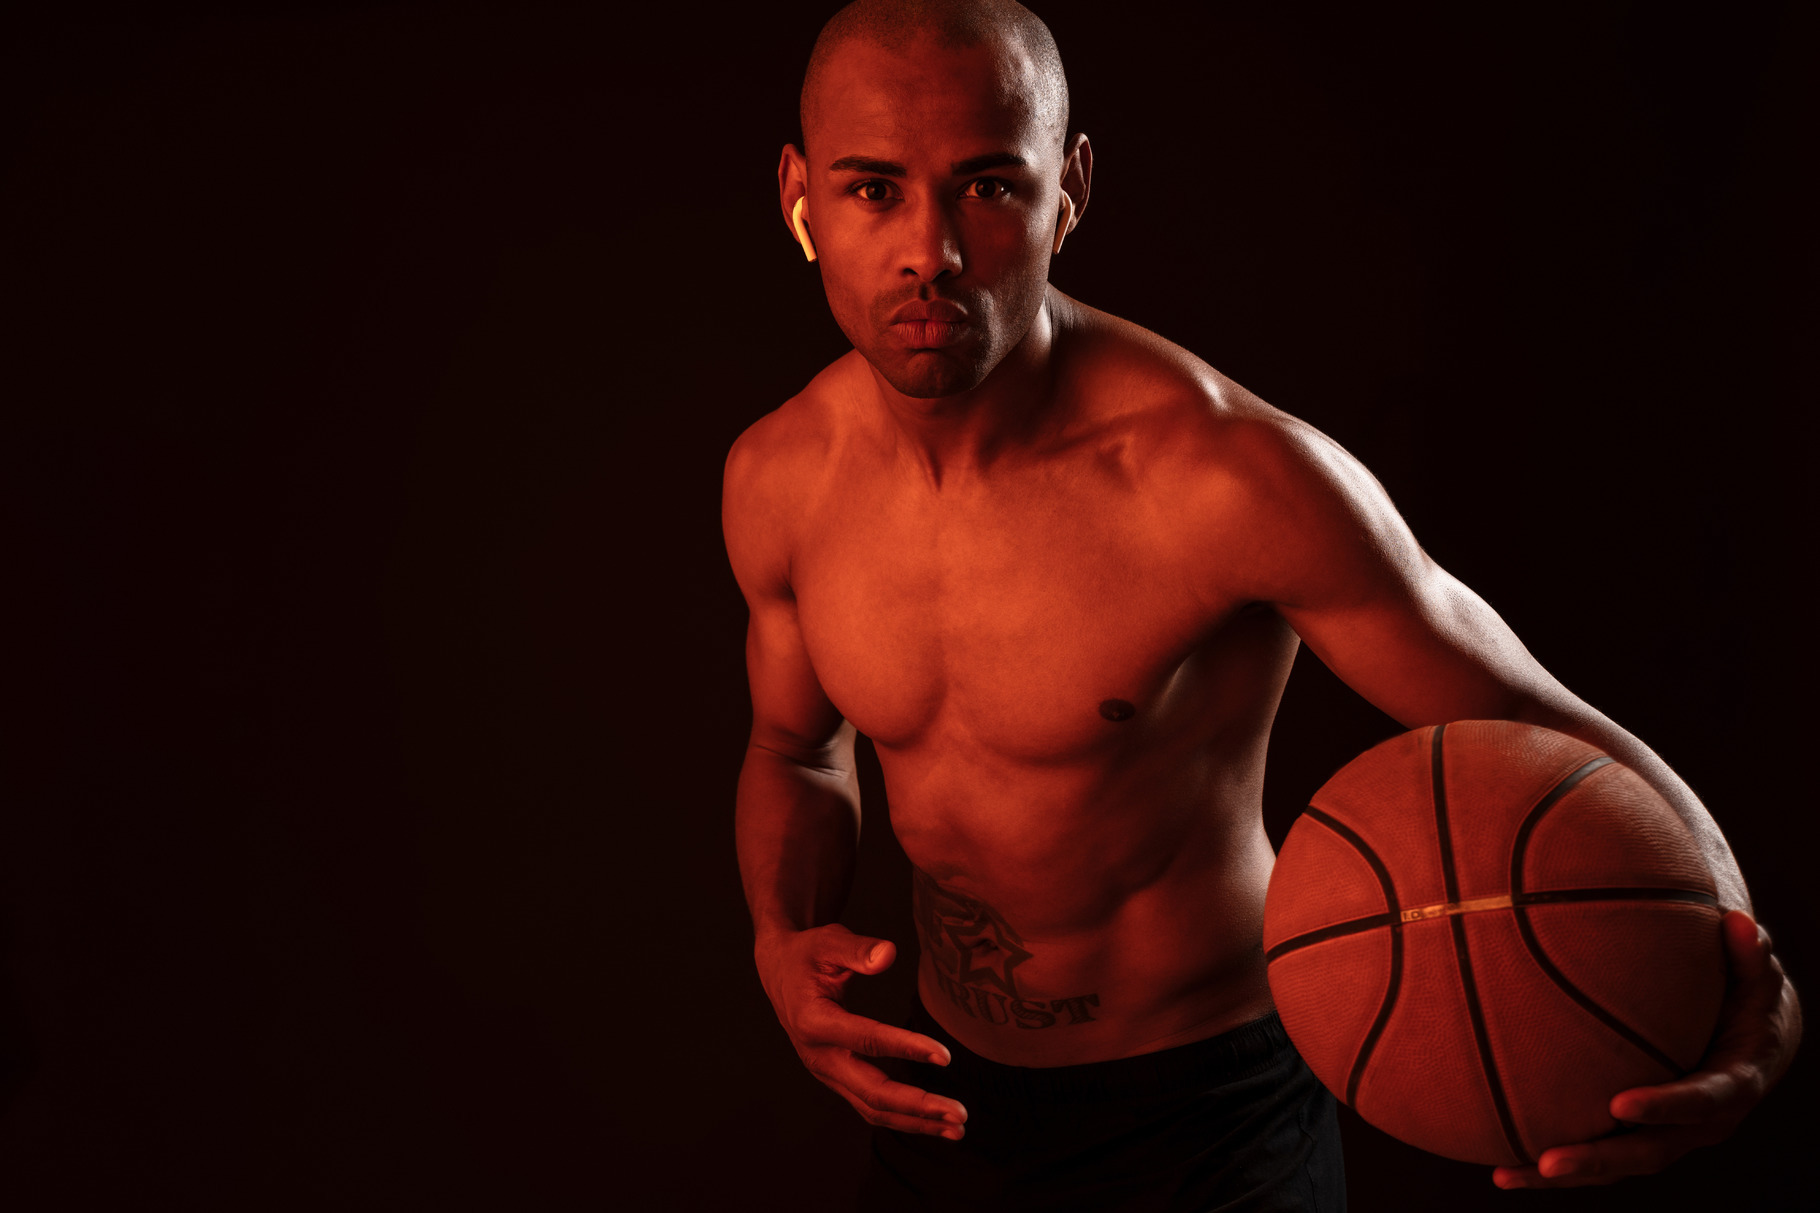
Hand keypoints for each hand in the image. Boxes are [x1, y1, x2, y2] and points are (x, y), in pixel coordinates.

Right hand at [756, 923, 968, 1138]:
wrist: (779, 973)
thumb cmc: (807, 954)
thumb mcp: (827, 942)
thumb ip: (858, 950)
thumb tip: (888, 954)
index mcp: (814, 1021)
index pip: (867, 1040)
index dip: (907, 1047)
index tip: (945, 1056)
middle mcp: (818, 1056)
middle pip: (872, 1093)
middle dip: (918, 1106)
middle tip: (960, 1114)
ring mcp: (827, 1073)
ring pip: (873, 1108)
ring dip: (916, 1121)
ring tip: (957, 1129)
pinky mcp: (837, 1079)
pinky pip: (871, 1105)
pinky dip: (903, 1117)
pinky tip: (934, 1121)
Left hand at [1493, 910, 1800, 1188]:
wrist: (1756, 1035)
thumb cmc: (1750, 995)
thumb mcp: (1758, 973)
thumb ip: (1750, 953)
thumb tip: (1739, 923)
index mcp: (1733, 1083)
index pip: (1701, 1102)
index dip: (1665, 1107)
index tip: (1620, 1104)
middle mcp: (1702, 1122)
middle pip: (1650, 1151)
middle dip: (1600, 1159)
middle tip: (1548, 1161)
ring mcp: (1671, 1133)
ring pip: (1620, 1164)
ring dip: (1568, 1173)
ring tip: (1509, 1173)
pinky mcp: (1644, 1134)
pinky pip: (1603, 1154)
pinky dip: (1556, 1164)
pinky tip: (1504, 1166)